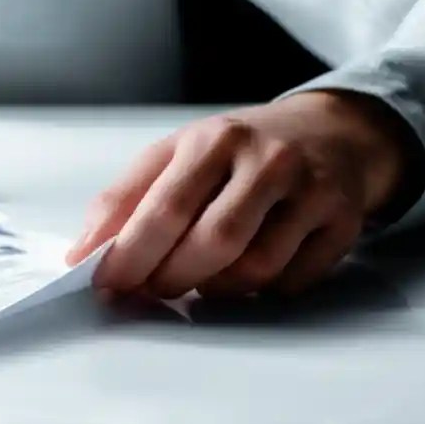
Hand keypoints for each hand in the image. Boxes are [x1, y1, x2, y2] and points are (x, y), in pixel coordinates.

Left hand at [66, 91, 411, 298]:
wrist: (330, 132)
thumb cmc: (236, 151)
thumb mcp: (175, 155)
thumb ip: (123, 200)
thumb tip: (80, 254)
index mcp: (213, 140)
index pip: (165, 208)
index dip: (131, 255)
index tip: (104, 283)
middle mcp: (267, 161)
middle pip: (212, 242)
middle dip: (170, 278)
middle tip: (149, 289)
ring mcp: (312, 192)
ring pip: (254, 268)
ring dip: (213, 289)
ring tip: (195, 279)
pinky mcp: (343, 223)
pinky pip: (291, 281)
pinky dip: (258, 290)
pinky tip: (243, 273)